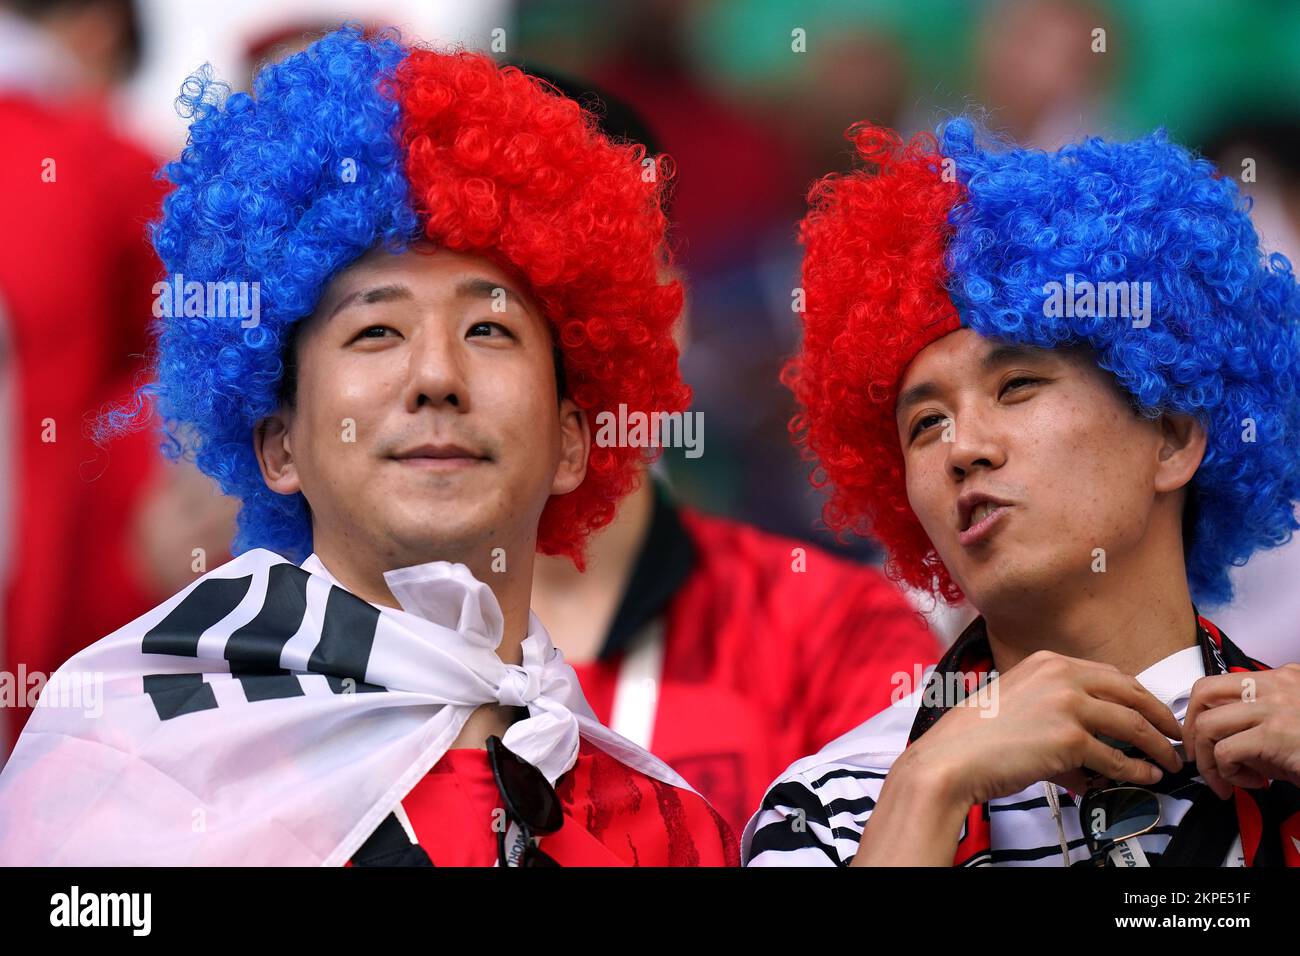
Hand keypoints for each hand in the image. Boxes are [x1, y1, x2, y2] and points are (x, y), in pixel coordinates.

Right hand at [899, 649, 1184, 807]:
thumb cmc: (975, 736)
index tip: (1152, 711)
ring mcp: (1068, 705)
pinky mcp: (1070, 739)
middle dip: (1160, 716)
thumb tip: (1087, 742)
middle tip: (1174, 734)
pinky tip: (1145, 777)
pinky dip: (1136, 771)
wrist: (953, 757)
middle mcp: (1061, 675)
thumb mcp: (1016, 702)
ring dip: (1158, 746)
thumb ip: (1053, 709)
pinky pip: (1116, 758)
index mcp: (1048, 661)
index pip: (1110, 674)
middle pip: (1131, 693)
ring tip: (1170, 761)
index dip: (1139, 695)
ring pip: (1132, 725)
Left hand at [1183, 663, 1299, 797]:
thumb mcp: (1290, 726)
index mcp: (1280, 677)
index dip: (1201, 712)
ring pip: (1208, 725)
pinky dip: (1227, 774)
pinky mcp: (1275, 734)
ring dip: (1207, 760)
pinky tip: (1250, 784)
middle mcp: (1275, 684)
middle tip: (1199, 756)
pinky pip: (1225, 752)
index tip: (1202, 738)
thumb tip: (1221, 744)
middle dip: (1190, 728)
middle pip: (1203, 693)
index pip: (1220, 684)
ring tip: (1224, 780)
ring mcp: (1274, 707)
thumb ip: (1258, 723)